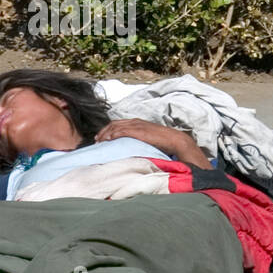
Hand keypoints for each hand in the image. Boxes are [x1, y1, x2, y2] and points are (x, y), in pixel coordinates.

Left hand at [96, 118, 213, 169]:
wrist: (175, 140)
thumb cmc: (163, 143)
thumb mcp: (148, 140)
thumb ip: (139, 141)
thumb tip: (132, 150)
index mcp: (138, 123)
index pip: (119, 124)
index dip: (108, 130)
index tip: (102, 138)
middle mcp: (136, 122)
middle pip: (114, 124)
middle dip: (104, 131)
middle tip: (97, 140)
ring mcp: (137, 125)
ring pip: (116, 127)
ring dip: (106, 134)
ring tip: (99, 142)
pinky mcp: (138, 131)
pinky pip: (121, 131)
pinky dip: (113, 134)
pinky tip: (107, 140)